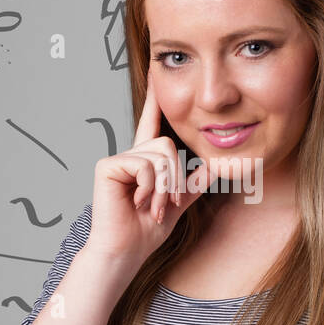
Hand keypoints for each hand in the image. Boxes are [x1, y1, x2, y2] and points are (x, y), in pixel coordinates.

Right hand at [84, 69, 219, 275]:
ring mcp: (117, 160)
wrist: (125, 251)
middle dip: (175, 178)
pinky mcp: (108, 166)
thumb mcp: (176, 204)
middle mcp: (130, 156)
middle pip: (167, 145)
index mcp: (145, 162)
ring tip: (152, 207)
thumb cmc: (145, 232)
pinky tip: (136, 201)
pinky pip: (144, 165)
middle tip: (166, 203)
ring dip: (163, 187)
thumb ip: (193, 184)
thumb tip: (215, 167)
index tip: (156, 73)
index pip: (153, 125)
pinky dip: (148, 187)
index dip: (155, 100)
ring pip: (159, 155)